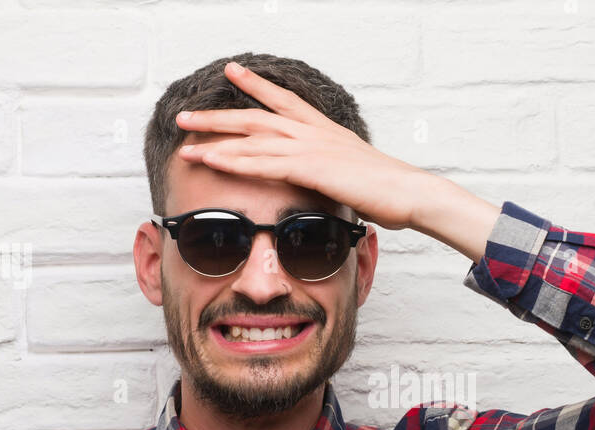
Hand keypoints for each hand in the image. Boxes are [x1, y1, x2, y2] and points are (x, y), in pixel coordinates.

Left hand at [174, 61, 436, 230]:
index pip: (285, 99)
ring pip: (252, 137)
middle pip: (256, 115)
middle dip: (218, 115)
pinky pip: (262, 161)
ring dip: (215, 139)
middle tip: (186, 115)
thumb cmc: (389, 190)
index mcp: (325, 130)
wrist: (410, 193)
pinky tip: (211, 159)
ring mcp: (310, 147)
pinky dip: (233, 160)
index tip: (232, 70)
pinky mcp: (310, 167)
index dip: (256, 85)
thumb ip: (334, 175)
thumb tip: (331, 185)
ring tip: (184, 142)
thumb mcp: (355, 176)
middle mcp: (313, 132)